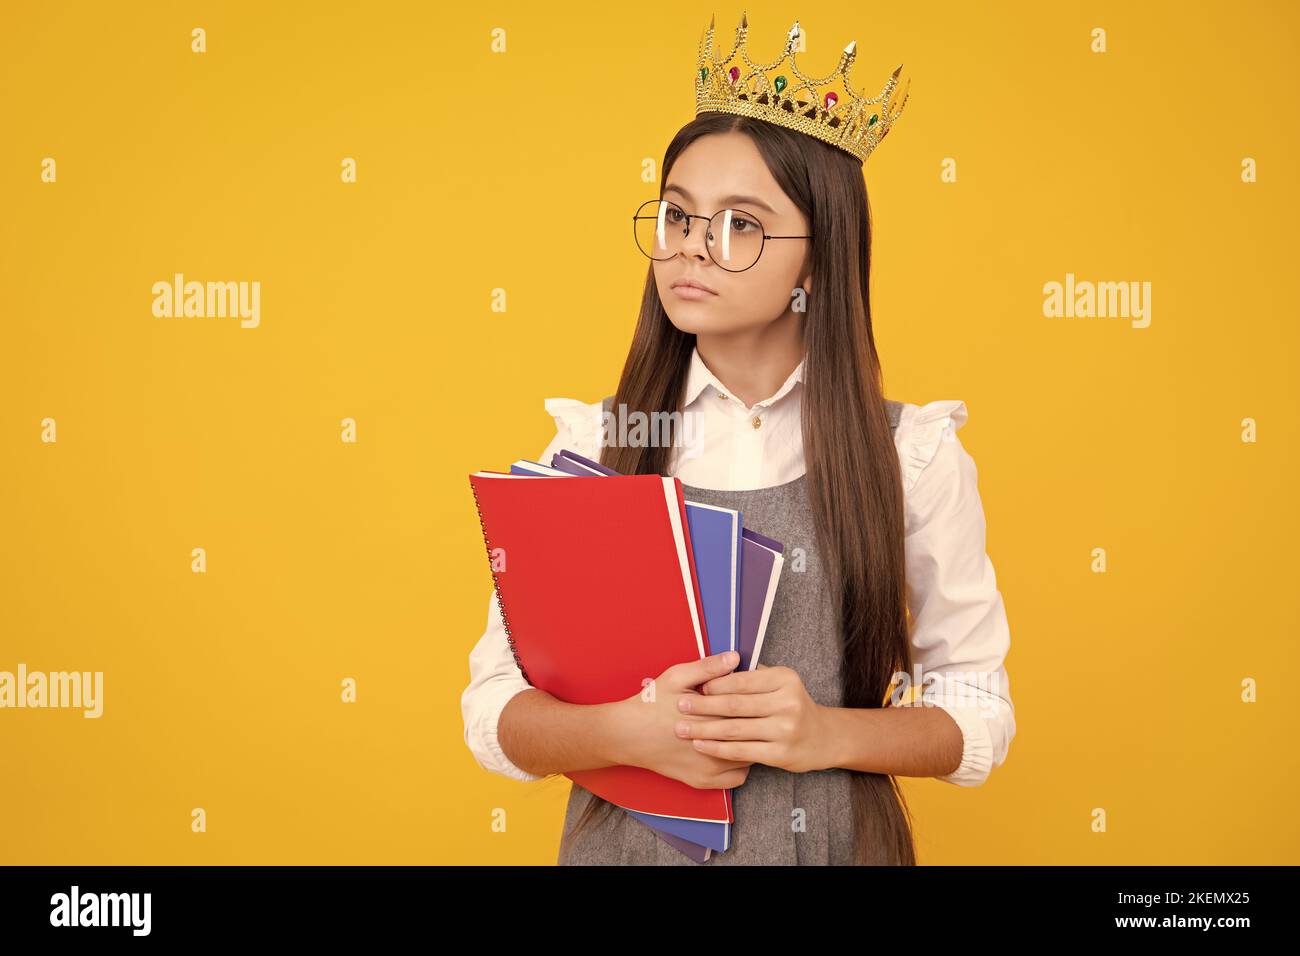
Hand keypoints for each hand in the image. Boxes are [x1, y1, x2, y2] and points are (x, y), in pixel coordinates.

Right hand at [611, 651, 753, 789]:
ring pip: (749, 757)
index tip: (761, 694)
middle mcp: (714, 748)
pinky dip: (740, 765)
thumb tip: (735, 657)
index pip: (752, 710)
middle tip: (761, 712)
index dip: (760, 700)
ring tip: (751, 730)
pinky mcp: (703, 782)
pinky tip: (734, 750)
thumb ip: (708, 668)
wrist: (627, 735)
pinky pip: (737, 778)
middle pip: (754, 735)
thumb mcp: (677, 677)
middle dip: (760, 722)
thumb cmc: (652, 703)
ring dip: (752, 744)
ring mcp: (710, 769)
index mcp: (711, 717)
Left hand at [676, 664, 833, 772]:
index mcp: (784, 679)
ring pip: (735, 729)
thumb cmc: (791, 705)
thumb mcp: (781, 682)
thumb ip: (754, 675)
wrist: (822, 738)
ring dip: (704, 729)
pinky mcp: (781, 754)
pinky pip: (742, 751)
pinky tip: (701, 745)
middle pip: (735, 705)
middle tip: (680, 706)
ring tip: (683, 727)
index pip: (742, 681)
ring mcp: (785, 730)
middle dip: (703, 706)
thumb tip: (719, 665)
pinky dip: (718, 748)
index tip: (694, 688)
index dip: (715, 684)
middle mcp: (787, 703)